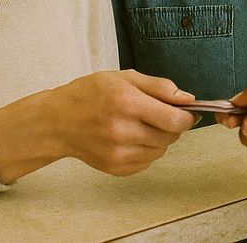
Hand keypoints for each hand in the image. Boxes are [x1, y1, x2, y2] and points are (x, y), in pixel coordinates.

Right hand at [0, 70, 196, 182]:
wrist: (58, 121)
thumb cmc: (91, 94)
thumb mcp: (124, 77)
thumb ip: (159, 86)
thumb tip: (188, 99)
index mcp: (126, 103)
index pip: (174, 119)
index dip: (187, 117)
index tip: (187, 112)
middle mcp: (122, 131)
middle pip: (170, 136)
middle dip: (173, 125)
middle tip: (160, 115)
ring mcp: (118, 153)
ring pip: (161, 150)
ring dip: (160, 138)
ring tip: (141, 125)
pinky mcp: (116, 168)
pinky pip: (147, 161)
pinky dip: (147, 150)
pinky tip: (131, 137)